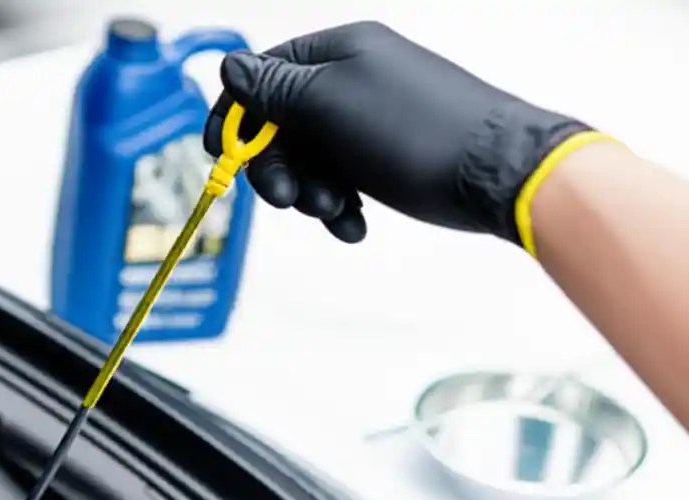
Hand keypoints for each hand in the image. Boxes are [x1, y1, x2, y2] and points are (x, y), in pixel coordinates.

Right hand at [205, 22, 590, 244]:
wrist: (502, 173)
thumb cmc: (414, 133)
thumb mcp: (328, 106)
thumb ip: (273, 89)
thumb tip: (230, 67)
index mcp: (338, 51)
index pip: (262, 75)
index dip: (236, 116)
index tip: (219, 156)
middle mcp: (355, 77)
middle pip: (282, 123)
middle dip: (278, 166)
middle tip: (287, 200)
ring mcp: (374, 116)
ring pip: (312, 158)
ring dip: (311, 191)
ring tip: (336, 213)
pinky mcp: (392, 153)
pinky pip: (346, 177)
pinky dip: (342, 204)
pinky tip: (354, 226)